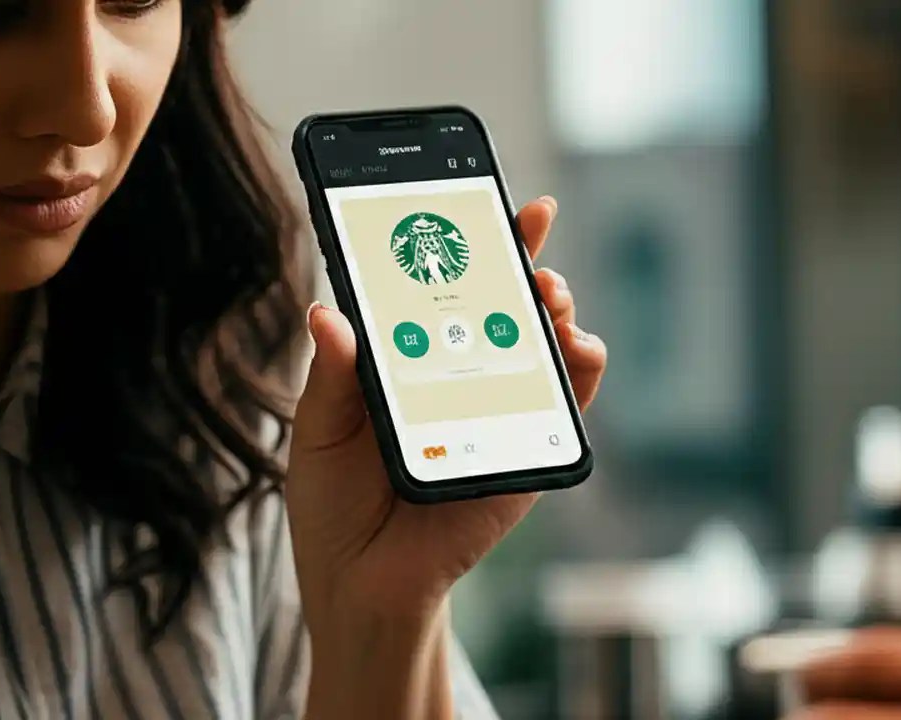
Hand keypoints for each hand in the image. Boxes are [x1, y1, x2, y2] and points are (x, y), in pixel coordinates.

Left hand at [286, 197, 605, 716]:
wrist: (360, 585)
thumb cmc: (335, 505)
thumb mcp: (318, 431)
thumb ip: (331, 374)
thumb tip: (328, 311)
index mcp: (414, 363)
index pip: (452, 290)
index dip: (477, 243)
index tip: (493, 198)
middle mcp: (464, 379)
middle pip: (510, 306)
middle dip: (527, 262)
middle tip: (527, 234)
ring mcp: (502, 413)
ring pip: (548, 345)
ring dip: (558, 308)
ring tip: (547, 290)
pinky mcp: (527, 452)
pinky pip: (567, 403)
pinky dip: (581, 367)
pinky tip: (572, 344)